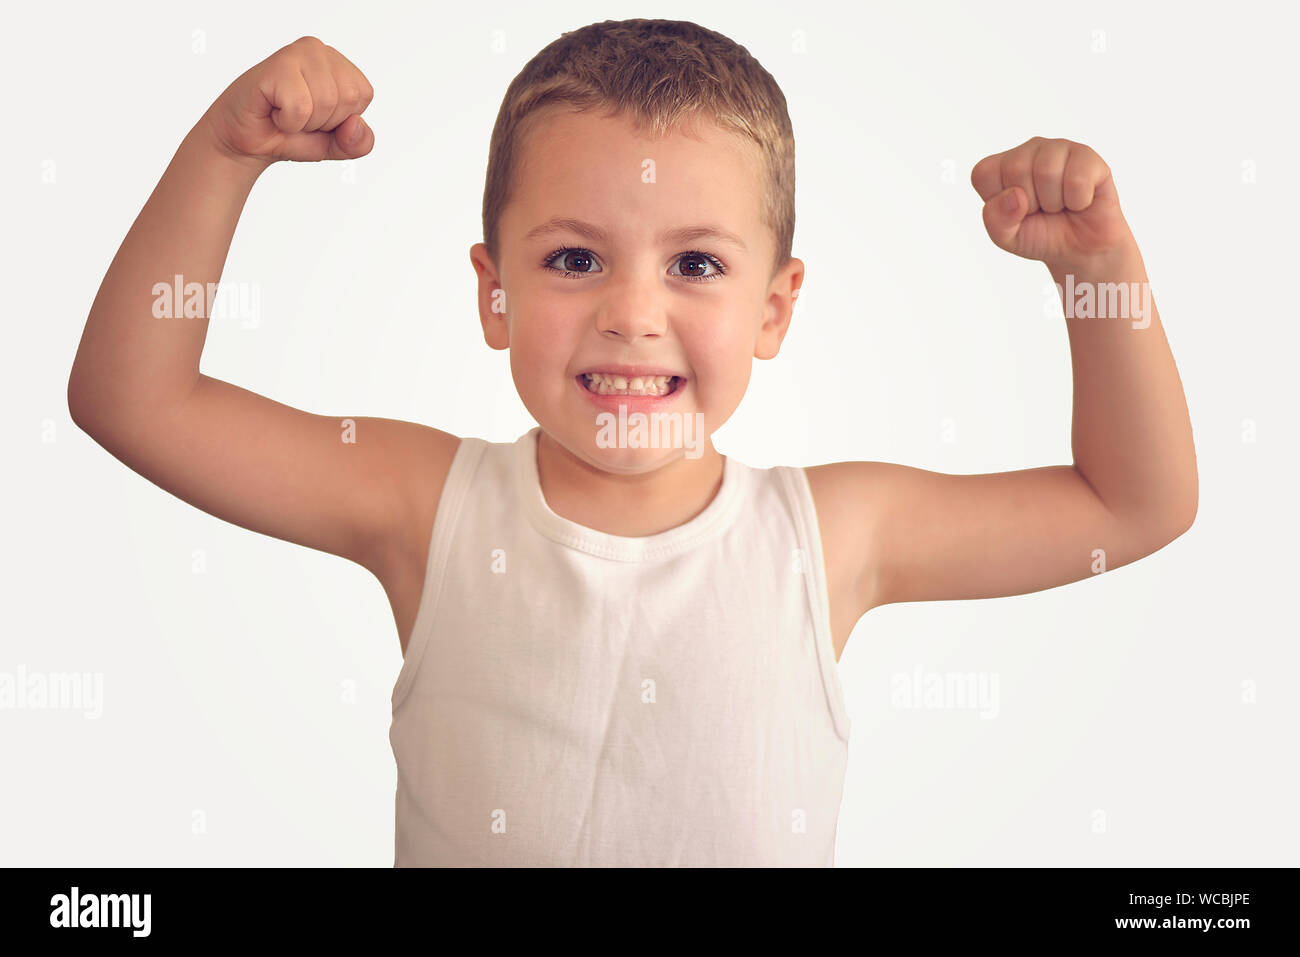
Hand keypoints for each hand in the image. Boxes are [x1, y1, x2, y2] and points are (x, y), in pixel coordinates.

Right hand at [201, 36, 374, 167]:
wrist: (248, 142)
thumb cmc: (290, 135)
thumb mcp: (335, 146)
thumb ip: (358, 143)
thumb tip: (356, 124)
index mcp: (338, 64)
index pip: (363, 95)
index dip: (341, 118)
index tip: (315, 116)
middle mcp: (319, 50)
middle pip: (348, 97)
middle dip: (324, 121)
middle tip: (298, 115)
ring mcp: (298, 53)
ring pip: (327, 101)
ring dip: (304, 122)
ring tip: (285, 112)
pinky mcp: (277, 65)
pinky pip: (301, 106)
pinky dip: (288, 121)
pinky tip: (273, 110)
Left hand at [971, 137, 1132, 269]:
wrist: (1081, 248)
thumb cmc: (1041, 235)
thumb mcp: (1007, 237)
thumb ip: (997, 220)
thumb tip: (1014, 195)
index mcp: (1000, 166)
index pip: (983, 174)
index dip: (1000, 204)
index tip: (1016, 212)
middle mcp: (1027, 150)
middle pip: (1017, 168)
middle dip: (1030, 203)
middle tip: (1042, 210)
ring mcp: (1058, 149)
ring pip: (1047, 171)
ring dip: (1055, 203)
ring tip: (1061, 205)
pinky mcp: (1088, 156)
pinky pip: (1077, 179)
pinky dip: (1079, 201)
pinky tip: (1081, 201)